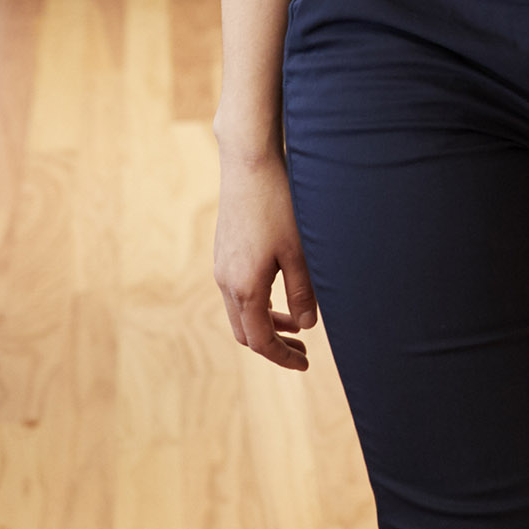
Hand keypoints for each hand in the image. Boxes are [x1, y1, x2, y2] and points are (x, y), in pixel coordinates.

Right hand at [214, 148, 316, 370]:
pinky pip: (237, 292)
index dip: (282, 357)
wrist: (249, 165)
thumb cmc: (278, 206)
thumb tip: (306, 325)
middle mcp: (226, 281)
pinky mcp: (224, 252)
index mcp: (244, 288)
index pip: (260, 340)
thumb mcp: (299, 251)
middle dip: (274, 345)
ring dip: (266, 323)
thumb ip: (302, 292)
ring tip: (297, 325)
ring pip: (240, 312)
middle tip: (303, 351)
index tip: (305, 364)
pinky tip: (281, 292)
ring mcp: (222, 266)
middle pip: (245, 332)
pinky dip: (258, 303)